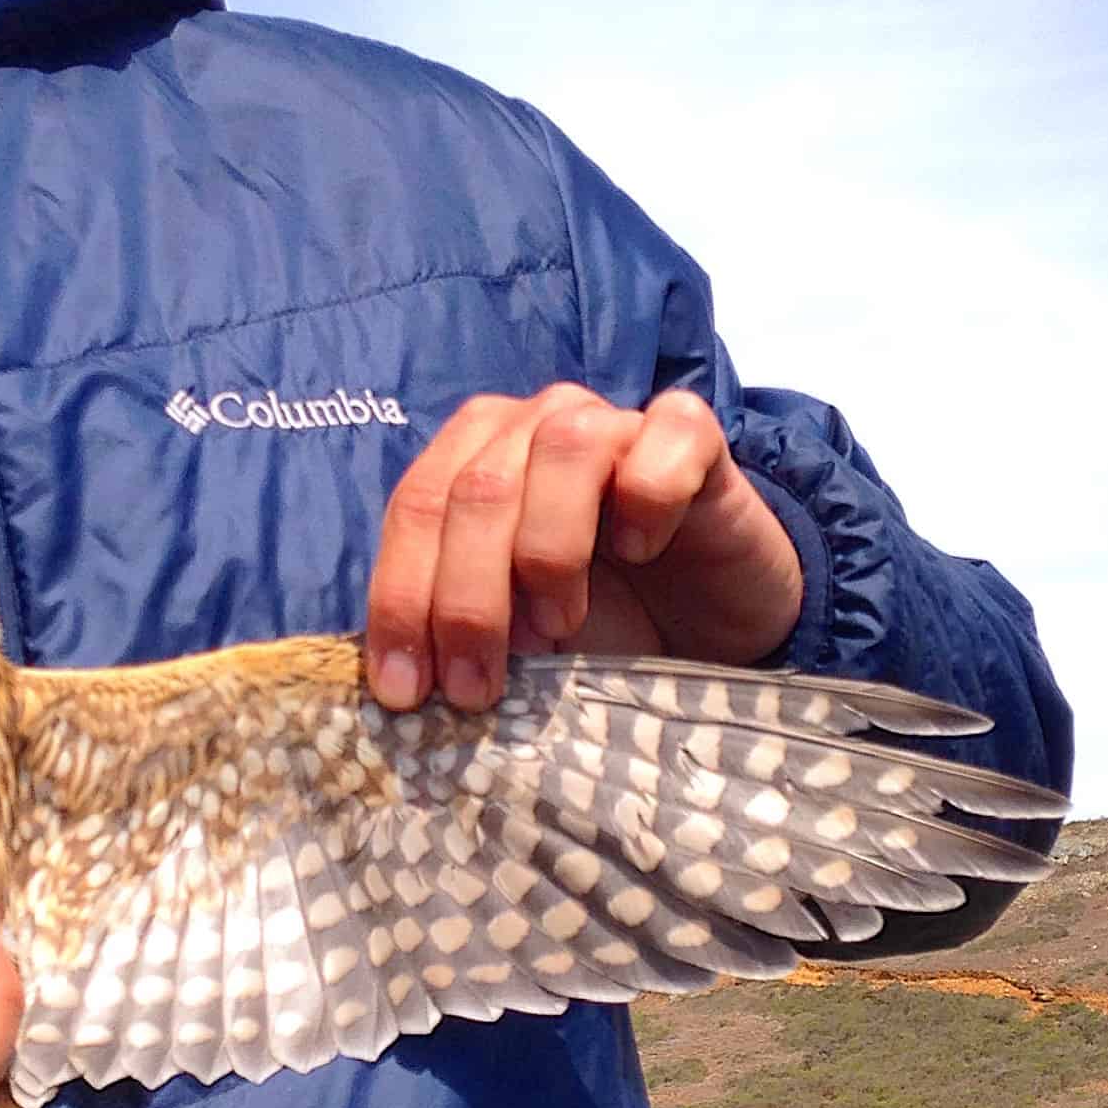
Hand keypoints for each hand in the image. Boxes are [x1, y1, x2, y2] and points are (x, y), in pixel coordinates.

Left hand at [365, 383, 802, 709]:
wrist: (710, 625)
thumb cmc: (600, 622)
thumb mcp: (511, 635)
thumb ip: (452, 630)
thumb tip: (397, 686)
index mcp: (469, 458)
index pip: (415, 509)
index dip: (402, 599)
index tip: (403, 689)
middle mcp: (532, 424)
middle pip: (476, 489)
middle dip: (466, 600)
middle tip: (476, 688)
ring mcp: (613, 419)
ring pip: (561, 450)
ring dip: (549, 550)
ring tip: (559, 624)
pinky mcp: (692, 434)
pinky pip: (664, 439)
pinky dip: (648, 498)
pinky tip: (643, 550)